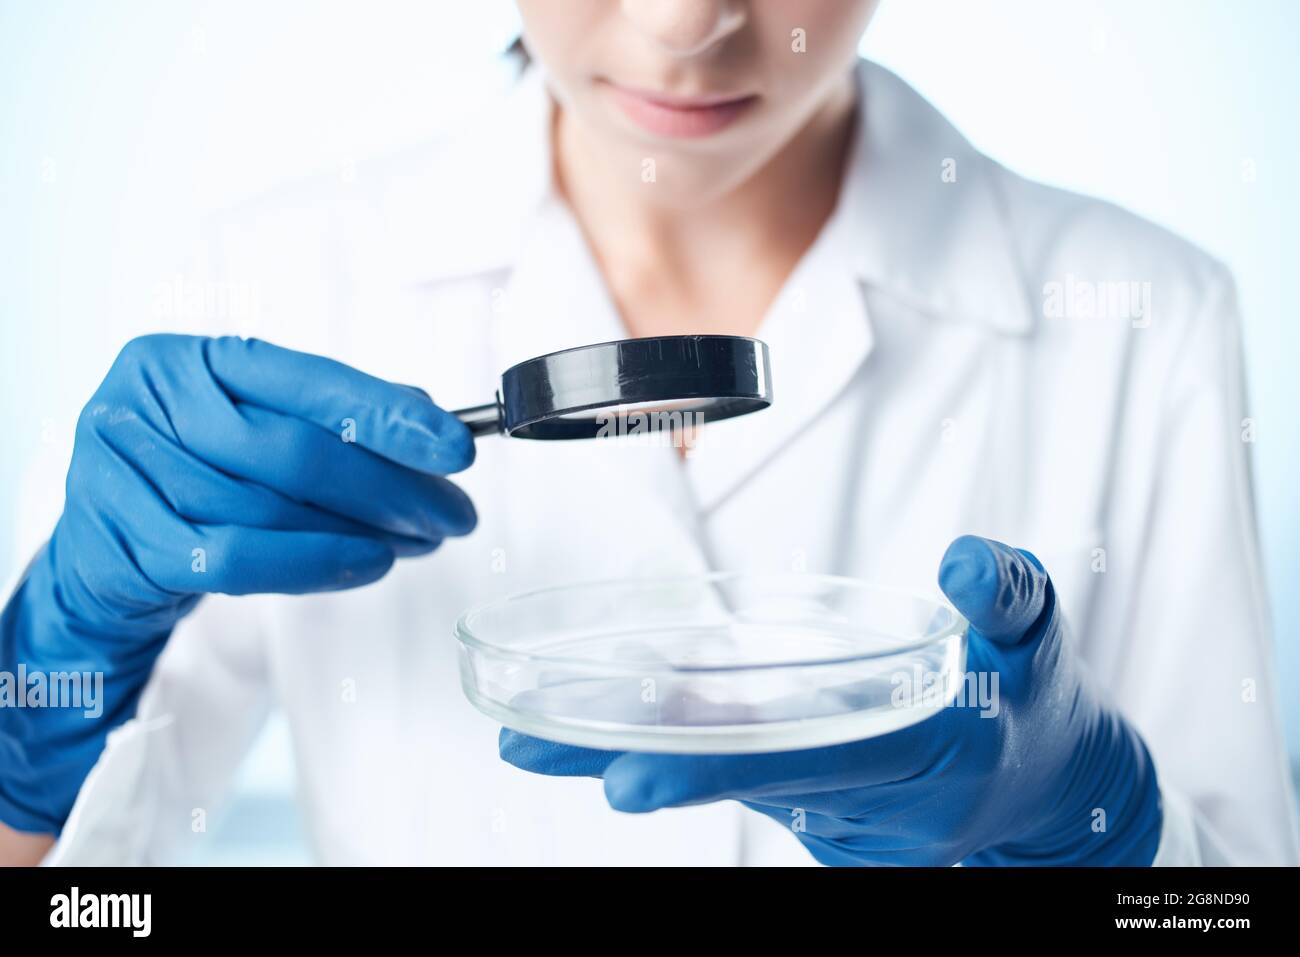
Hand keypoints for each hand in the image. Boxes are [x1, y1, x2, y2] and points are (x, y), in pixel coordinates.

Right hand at [1, 335, 475, 832]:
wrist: (106, 547)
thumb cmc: (199, 473)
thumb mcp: (257, 426)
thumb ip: (333, 418)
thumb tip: (431, 424)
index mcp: (191, 359)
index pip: (306, 381)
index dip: (388, 415)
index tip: (456, 447)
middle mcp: (148, 404)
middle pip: (294, 450)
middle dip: (391, 488)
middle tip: (451, 514)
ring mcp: (125, 473)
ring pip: (269, 509)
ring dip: (363, 532)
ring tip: (418, 542)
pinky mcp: (124, 542)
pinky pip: (235, 559)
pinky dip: (313, 565)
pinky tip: (366, 564)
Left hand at [500, 536, 1163, 865]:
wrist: (1039, 785)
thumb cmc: (1032, 711)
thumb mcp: (1039, 653)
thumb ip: (1011, 602)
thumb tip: (968, 560)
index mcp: (913, 762)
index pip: (803, 767)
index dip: (713, 772)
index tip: (627, 781)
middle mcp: (852, 790)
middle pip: (730, 777)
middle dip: (626, 767)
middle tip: (528, 754)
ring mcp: (824, 791)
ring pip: (714, 771)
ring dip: (619, 755)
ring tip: (521, 742)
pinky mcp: (805, 779)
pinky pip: (726, 760)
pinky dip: (661, 743)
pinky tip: (590, 725)